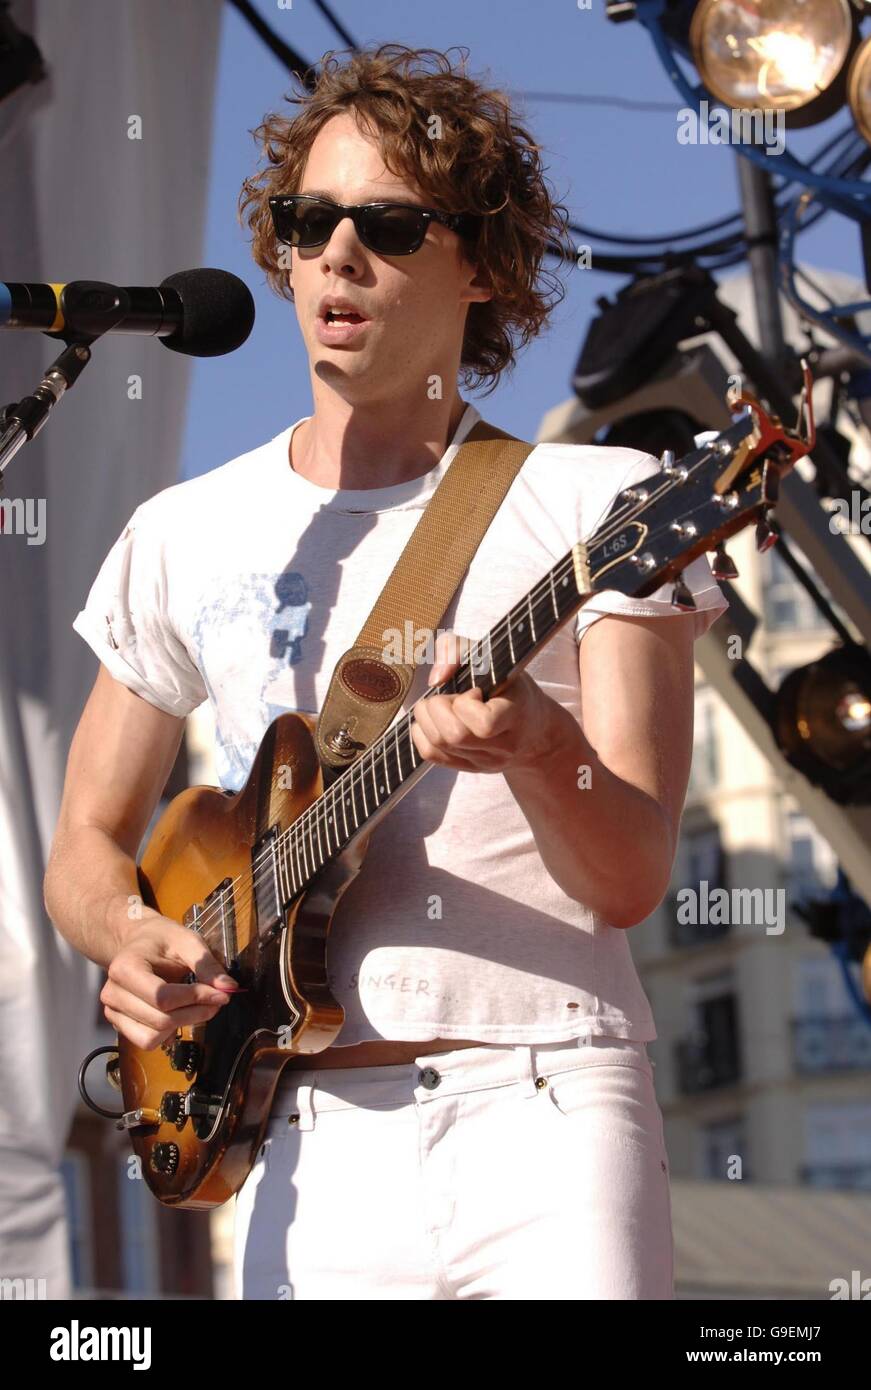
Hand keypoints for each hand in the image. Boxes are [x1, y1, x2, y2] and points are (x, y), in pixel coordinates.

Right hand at [100, 914, 239, 1050]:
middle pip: (159, 1020)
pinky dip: (168, 1033)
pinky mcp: (120, 1024)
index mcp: (125, 968)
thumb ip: (206, 964)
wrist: (137, 942)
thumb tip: (228, 987)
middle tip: (217, 1000)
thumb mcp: (187, 941)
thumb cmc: (161, 939)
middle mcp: (112, 993)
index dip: (195, 998)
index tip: (221, 994)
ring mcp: (113, 1012)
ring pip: (152, 1037)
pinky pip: (146, 1041)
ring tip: (199, 1007)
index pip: (162, 997)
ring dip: (182, 1025)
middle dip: (195, 1013)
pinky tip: (180, 1013)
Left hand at [410, 631, 564, 773]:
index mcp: (516, 716)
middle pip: (454, 736)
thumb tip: (435, 679)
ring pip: (438, 746)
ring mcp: (485, 762)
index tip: (474, 691)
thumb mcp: (495, 659)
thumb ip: (459, 650)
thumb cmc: (513, 690)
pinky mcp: (470, 768)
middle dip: (438, 709)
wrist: (535, 731)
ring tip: (440, 706)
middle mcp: (502, 746)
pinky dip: (421, 733)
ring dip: (427, 719)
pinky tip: (433, 720)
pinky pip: (431, 755)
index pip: (484, 724)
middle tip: (448, 697)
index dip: (467, 704)